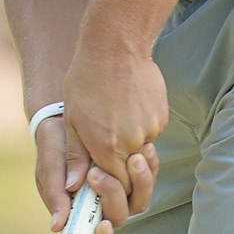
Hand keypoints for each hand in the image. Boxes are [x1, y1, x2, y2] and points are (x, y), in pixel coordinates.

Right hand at [34, 114, 154, 233]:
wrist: (67, 120)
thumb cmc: (54, 148)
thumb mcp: (50, 166)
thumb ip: (54, 193)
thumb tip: (57, 226)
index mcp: (79, 214)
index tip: (103, 225)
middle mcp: (102, 207)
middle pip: (120, 217)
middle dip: (113, 196)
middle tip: (96, 171)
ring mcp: (120, 191)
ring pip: (140, 199)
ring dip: (140, 181)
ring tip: (133, 157)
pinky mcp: (133, 174)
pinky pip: (148, 177)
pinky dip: (148, 165)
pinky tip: (143, 150)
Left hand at [61, 43, 164, 233]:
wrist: (116, 45)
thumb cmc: (86, 80)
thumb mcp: (72, 120)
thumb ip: (75, 156)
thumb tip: (72, 187)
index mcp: (108, 148)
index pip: (116, 187)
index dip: (110, 188)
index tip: (100, 178)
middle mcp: (133, 143)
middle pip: (135, 176)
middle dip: (126, 173)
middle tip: (114, 153)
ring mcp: (150, 129)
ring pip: (143, 153)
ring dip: (132, 147)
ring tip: (116, 119)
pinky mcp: (161, 116)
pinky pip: (151, 133)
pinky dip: (141, 128)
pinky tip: (128, 106)